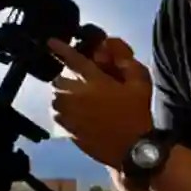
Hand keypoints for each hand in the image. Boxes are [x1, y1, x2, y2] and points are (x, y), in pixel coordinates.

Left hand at [48, 36, 154, 170]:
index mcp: (95, 81)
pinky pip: (57, 115)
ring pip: (55, 97)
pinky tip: (74, 115)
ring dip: (63, 95)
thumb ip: (127, 63)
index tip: (50, 42)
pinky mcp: (67, 129)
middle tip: (79, 84)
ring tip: (76, 100)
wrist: (131, 148)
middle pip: (59, 79)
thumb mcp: (141, 83)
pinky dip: (62, 112)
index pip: (73, 59)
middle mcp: (77, 95)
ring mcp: (70, 113)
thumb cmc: (137, 114)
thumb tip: (112, 49)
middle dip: (66, 78)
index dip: (60, 48)